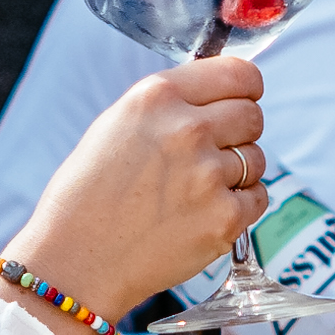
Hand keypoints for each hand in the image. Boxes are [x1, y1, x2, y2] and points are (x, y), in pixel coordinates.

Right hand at [2, 58, 272, 334]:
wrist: (76, 260)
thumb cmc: (87, 195)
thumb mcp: (117, 126)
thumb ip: (170, 106)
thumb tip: (220, 97)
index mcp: (157, 97)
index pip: (240, 74)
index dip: (245, 89)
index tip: (241, 100)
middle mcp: (187, 130)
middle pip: (253, 115)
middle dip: (240, 132)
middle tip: (212, 154)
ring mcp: (209, 175)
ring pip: (257, 159)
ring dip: (236, 173)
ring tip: (194, 192)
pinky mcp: (224, 218)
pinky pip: (257, 198)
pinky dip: (240, 207)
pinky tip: (204, 214)